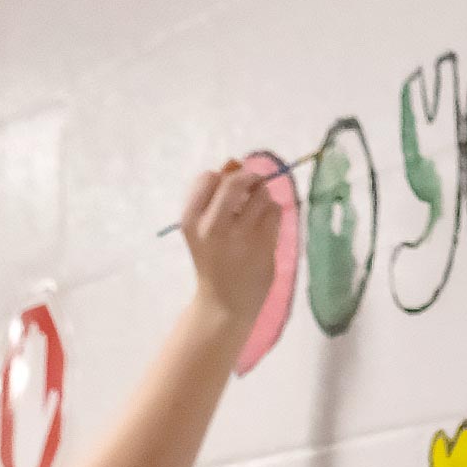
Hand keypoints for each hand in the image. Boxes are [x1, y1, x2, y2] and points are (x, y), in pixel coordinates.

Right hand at [178, 157, 282, 327]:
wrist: (224, 304)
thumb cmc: (213, 261)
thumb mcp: (202, 230)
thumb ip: (215, 198)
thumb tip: (235, 162)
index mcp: (191, 221)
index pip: (208, 178)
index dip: (223, 177)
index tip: (230, 188)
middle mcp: (213, 227)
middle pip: (236, 181)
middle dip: (249, 178)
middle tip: (254, 186)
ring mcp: (241, 237)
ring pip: (261, 195)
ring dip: (263, 196)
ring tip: (258, 212)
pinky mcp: (264, 246)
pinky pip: (276, 211)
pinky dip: (274, 212)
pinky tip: (267, 226)